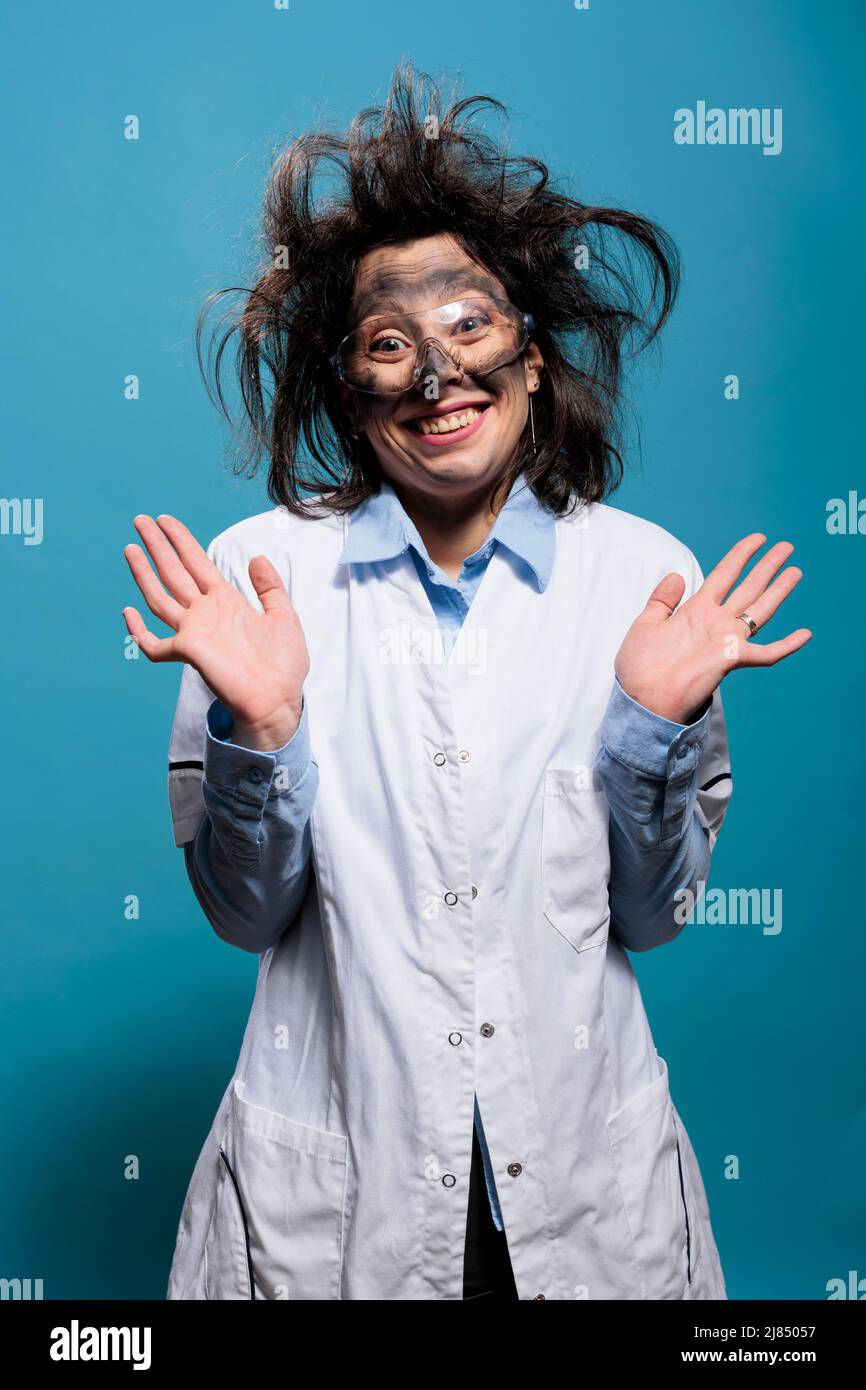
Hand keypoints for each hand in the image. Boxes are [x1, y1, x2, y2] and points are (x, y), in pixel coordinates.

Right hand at [122, 514, 308, 749]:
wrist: (279, 699)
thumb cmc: (284, 665)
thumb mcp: (284, 617)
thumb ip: (270, 587)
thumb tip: (257, 557)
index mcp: (226, 601)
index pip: (197, 563)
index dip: (181, 541)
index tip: (165, 520)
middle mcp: (205, 613)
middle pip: (174, 572)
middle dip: (157, 546)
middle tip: (140, 520)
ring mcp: (194, 632)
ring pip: (160, 597)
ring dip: (144, 572)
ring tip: (130, 547)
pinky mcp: (189, 652)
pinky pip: (154, 645)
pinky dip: (139, 631)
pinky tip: (128, 611)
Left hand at [615, 533, 811, 724]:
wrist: (641, 698)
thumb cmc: (640, 667)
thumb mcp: (646, 624)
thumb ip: (662, 599)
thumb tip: (677, 575)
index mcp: (696, 610)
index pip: (725, 574)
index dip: (741, 555)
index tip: (757, 539)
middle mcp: (716, 622)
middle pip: (749, 587)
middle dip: (768, 566)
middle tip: (787, 546)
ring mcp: (726, 639)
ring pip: (760, 609)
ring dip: (779, 590)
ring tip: (795, 570)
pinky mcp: (731, 659)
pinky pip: (766, 653)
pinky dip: (787, 645)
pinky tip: (805, 634)